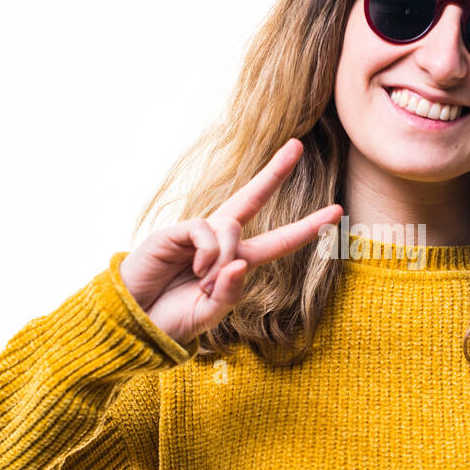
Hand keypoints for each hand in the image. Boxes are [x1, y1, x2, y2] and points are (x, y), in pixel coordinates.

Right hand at [119, 138, 341, 346]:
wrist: (132, 323)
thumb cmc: (171, 320)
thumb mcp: (210, 314)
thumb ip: (231, 293)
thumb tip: (241, 262)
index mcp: (235, 263)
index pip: (277, 241)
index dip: (307, 228)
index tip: (336, 212)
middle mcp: (219, 242)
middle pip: (253, 199)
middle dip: (275, 172)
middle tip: (297, 145)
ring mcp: (196, 235)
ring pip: (231, 225)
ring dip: (225, 257)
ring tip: (204, 282)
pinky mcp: (174, 232)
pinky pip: (206, 229)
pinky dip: (208, 251)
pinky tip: (196, 269)